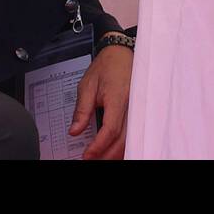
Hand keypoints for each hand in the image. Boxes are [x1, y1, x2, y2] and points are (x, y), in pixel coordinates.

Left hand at [71, 44, 132, 159]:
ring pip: (130, 137)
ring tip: (101, 158)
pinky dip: (123, 143)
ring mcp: (137, 108)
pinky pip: (132, 131)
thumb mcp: (87, 85)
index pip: (110, 129)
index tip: (87, 155)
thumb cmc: (106, 66)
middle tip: (91, 160)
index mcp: (118, 98)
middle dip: (107, 154)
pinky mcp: (138, 110)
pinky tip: (114, 149)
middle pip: (123, 138)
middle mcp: (131, 105)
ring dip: (116, 151)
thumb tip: (75, 131)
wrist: (122, 53)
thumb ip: (82, 110)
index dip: (99, 145)